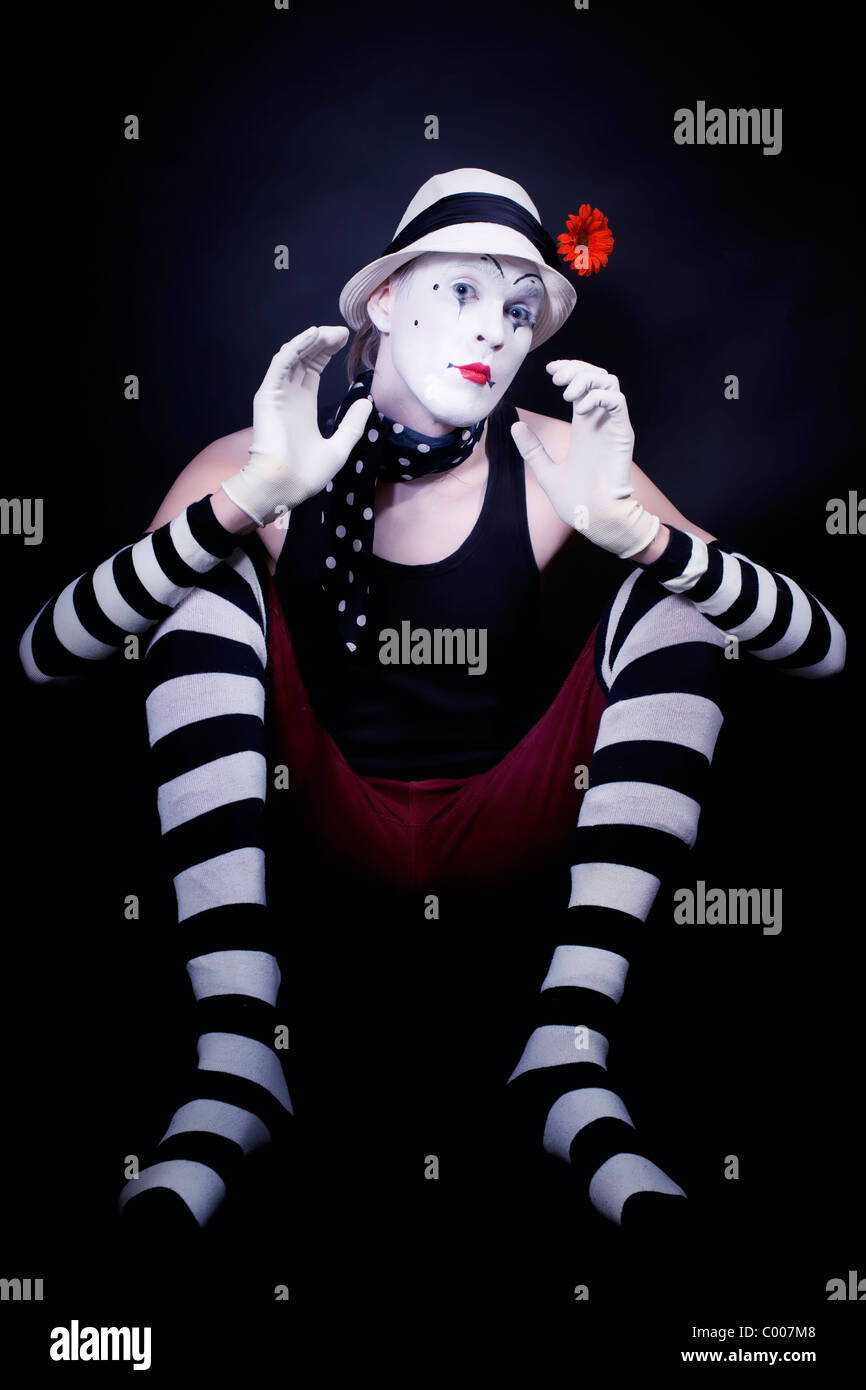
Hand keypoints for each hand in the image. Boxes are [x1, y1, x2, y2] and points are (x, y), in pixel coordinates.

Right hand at [221, 325, 373, 525]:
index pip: (313, 368)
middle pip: (304, 357)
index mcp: (303, 405)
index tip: (345, 340)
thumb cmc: (306, 474)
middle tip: (342, 332)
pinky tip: (312, 336)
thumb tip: (367, 403)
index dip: (326, 351)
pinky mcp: (268, 394)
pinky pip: (281, 363)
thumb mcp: (340, 446)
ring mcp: (277, 393)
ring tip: (330, 332)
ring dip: (310, 340)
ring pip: (292, 356)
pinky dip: (296, 347)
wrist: (285, 486)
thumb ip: (352, 425)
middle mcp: (289, 395)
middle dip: (322, 342)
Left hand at [510, 358, 659, 558]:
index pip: (582, 386)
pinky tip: (581, 406)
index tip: (550, 370)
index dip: (569, 371)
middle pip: (597, 377)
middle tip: (557, 377)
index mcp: (584, 427)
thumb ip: (532, 449)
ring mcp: (611, 426)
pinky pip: (617, 401)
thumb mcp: (546, 471)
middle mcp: (599, 422)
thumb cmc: (575, 500)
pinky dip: (599, 395)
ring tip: (567, 394)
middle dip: (577, 369)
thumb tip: (515, 427)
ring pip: (609, 383)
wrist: (593, 518)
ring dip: (587, 379)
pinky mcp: (621, 434)